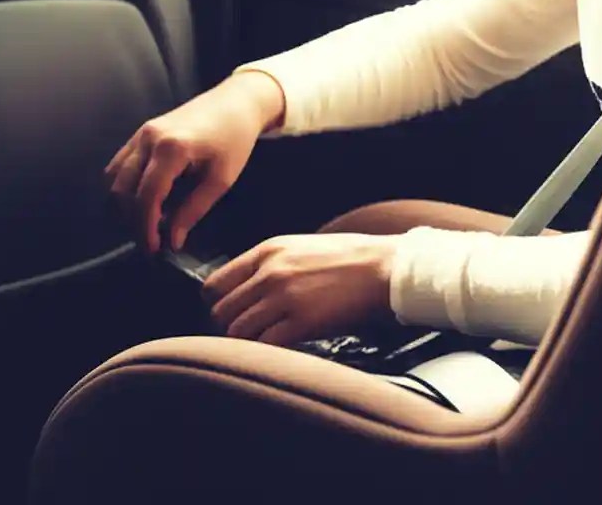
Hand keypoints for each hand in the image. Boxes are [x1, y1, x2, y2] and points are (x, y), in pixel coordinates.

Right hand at [105, 72, 284, 252]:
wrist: (235, 103)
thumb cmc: (234, 139)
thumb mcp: (221, 180)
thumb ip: (194, 210)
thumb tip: (173, 240)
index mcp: (172, 149)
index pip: (147, 196)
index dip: (146, 227)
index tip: (154, 249)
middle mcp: (149, 138)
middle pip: (123, 189)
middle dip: (133, 220)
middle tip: (151, 240)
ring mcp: (141, 133)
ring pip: (115, 178)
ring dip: (124, 205)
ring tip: (147, 222)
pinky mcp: (140, 133)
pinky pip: (119, 164)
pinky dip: (124, 187)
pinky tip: (143, 200)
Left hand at [201, 233, 397, 345]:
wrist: (385, 268)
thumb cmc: (351, 258)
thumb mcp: (301, 247)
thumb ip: (271, 264)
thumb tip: (249, 287)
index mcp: (267, 251)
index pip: (215, 284)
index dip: (215, 305)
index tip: (225, 316)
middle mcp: (270, 273)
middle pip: (222, 311)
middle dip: (228, 329)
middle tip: (242, 338)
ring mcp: (284, 298)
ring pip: (238, 331)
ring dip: (246, 345)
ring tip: (260, 348)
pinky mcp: (302, 322)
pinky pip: (265, 346)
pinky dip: (265, 354)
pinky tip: (276, 355)